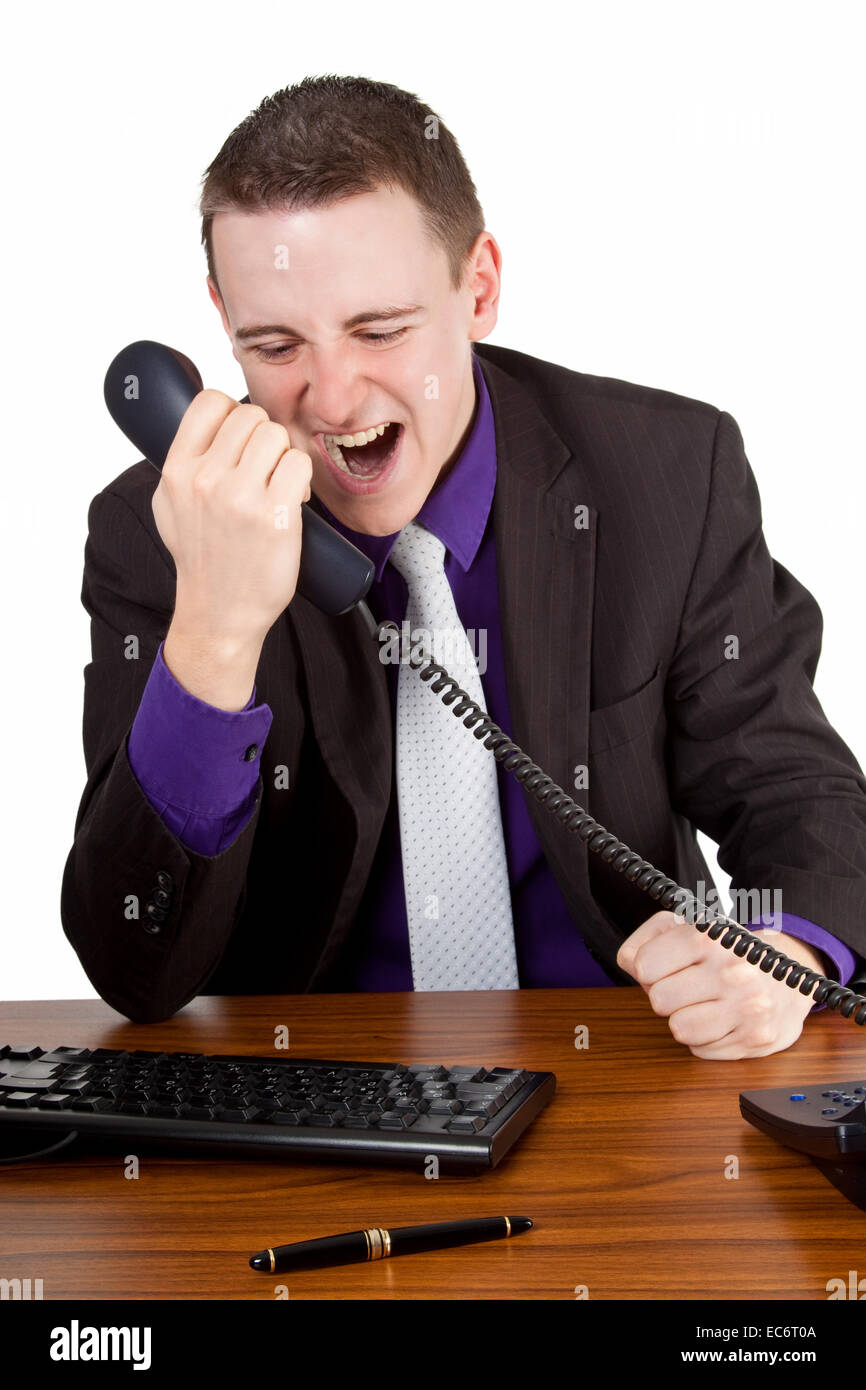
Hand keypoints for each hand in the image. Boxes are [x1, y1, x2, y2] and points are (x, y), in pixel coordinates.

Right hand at [152, 389, 312, 650]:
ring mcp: (240, 496)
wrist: (220, 613)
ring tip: (280, 484)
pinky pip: (300, 463)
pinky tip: (295, 498)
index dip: (233, 412)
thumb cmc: (201, 560)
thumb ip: (183, 463)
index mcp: (177, 472)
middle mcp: (205, 479)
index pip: (209, 402)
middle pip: (251, 417)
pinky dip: (303, 477)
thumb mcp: (169, 506)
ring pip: (277, 435)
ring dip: (285, 456)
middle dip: (265, 438)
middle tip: (266, 468)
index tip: (241, 437)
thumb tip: (209, 426)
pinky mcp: (275, 514)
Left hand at [616, 910, 827, 1058]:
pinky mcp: (757, 1038)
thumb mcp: (687, 927)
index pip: (643, 966)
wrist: (788, 970)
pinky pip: (702, 1051)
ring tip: (705, 1003)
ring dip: (685, 1020)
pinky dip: (707, 1039)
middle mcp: (732, 970)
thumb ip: (646, 940)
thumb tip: (629, 964)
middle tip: (688, 986)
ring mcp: (748, 1007)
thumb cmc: (727, 951)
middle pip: (659, 1000)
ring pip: (679, 1030)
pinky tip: (723, 1019)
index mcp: (709, 936)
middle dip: (667, 995)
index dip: (648, 969)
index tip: (666, 965)